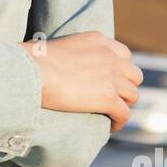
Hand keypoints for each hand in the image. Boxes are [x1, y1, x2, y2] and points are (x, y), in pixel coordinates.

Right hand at [20, 31, 142, 130]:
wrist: (32, 70)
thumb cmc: (32, 59)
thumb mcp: (57, 45)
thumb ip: (69, 52)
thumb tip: (53, 60)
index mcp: (98, 40)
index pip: (123, 54)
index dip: (120, 69)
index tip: (112, 80)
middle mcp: (110, 56)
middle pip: (134, 75)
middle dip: (126, 87)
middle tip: (114, 98)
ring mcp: (112, 77)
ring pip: (133, 95)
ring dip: (124, 104)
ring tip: (112, 114)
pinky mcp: (108, 98)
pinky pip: (124, 113)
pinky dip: (119, 121)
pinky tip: (111, 126)